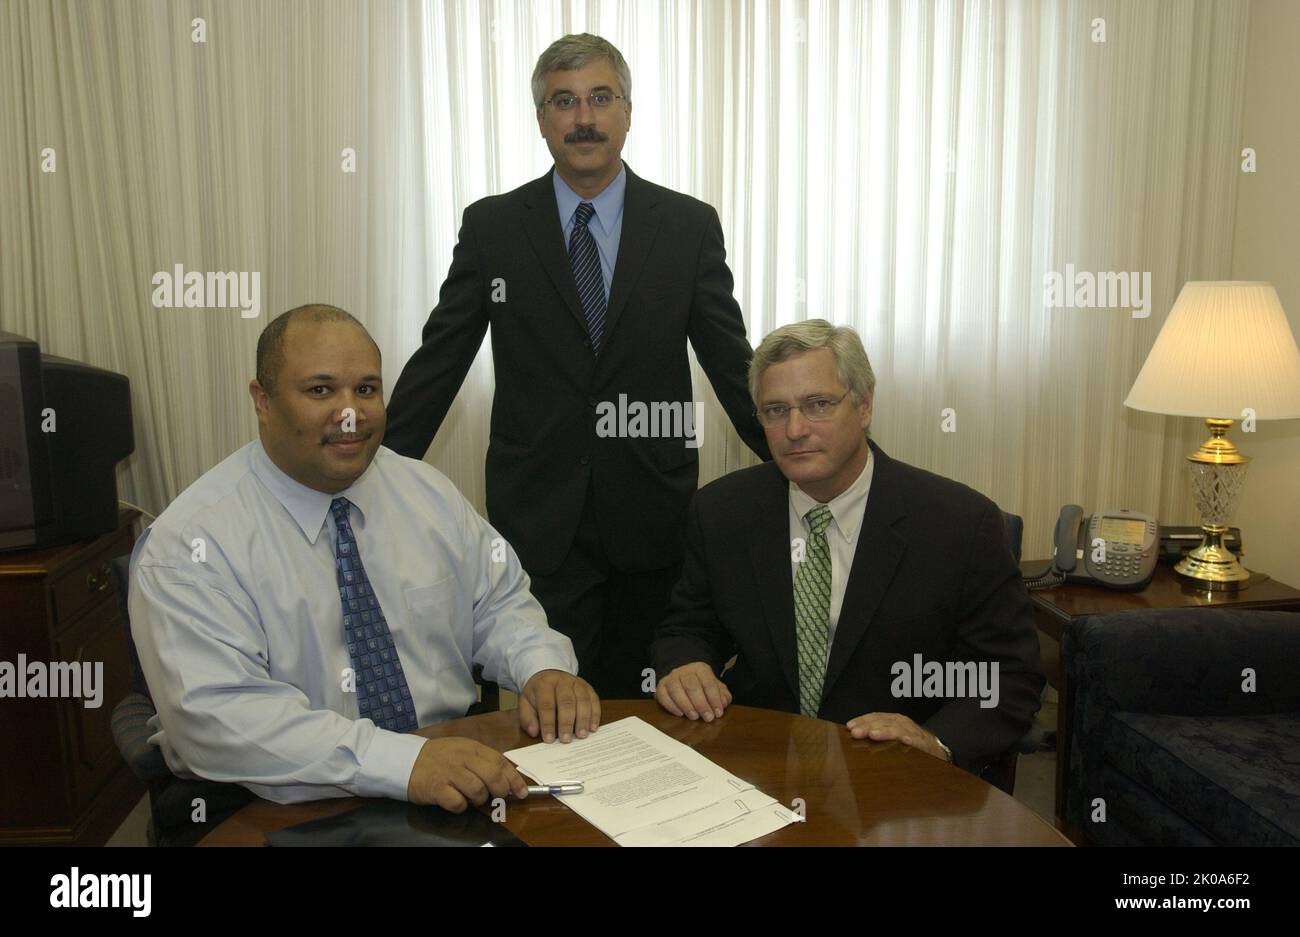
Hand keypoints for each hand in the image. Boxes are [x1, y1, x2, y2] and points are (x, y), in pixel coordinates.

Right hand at [406, 737, 528, 810]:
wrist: (405, 760)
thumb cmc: (438, 757)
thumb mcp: (462, 750)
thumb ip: (482, 761)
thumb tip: (507, 778)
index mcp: (472, 748)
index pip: (500, 762)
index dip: (514, 779)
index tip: (522, 792)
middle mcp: (463, 758)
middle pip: (493, 776)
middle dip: (500, 791)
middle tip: (497, 798)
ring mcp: (449, 773)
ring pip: (478, 791)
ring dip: (479, 799)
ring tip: (470, 797)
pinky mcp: (437, 788)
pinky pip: (458, 803)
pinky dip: (460, 806)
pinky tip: (455, 801)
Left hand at [519, 669, 600, 742]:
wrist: (550, 675)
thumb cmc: (538, 693)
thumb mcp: (525, 702)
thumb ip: (527, 718)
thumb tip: (534, 732)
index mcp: (544, 685)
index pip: (546, 704)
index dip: (548, 723)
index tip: (549, 739)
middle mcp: (562, 682)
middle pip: (567, 702)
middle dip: (567, 722)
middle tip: (566, 739)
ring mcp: (577, 683)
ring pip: (583, 701)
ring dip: (583, 719)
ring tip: (581, 735)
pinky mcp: (588, 688)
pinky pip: (594, 700)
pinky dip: (595, 715)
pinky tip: (592, 728)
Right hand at [655, 662, 731, 721]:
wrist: (684, 677)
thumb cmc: (702, 685)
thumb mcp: (716, 688)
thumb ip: (723, 695)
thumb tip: (723, 703)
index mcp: (701, 669)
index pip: (708, 682)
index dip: (714, 699)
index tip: (718, 713)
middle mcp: (684, 671)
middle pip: (691, 686)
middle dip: (701, 704)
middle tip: (707, 718)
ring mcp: (671, 678)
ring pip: (676, 690)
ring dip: (686, 705)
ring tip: (694, 717)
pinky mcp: (661, 686)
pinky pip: (663, 695)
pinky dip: (671, 705)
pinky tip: (680, 714)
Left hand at [846, 712, 947, 760]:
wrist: (935, 747)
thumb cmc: (909, 741)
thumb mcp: (890, 737)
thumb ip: (875, 736)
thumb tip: (854, 736)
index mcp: (892, 720)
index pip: (875, 717)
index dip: (862, 720)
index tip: (849, 726)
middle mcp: (902, 723)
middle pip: (883, 722)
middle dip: (868, 727)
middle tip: (856, 733)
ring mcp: (913, 732)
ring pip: (897, 730)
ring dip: (885, 732)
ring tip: (874, 735)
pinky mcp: (923, 743)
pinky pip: (916, 741)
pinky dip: (910, 741)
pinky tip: (904, 742)